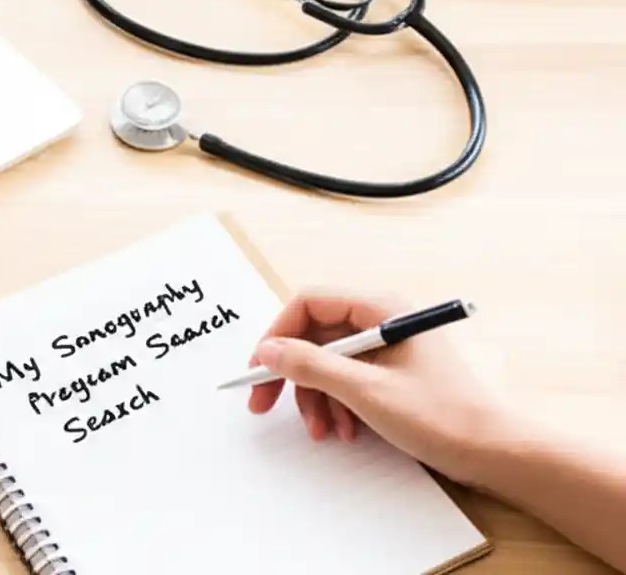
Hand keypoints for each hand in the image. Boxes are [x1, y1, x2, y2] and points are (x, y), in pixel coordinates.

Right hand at [247, 293, 512, 486]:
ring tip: (323, 430)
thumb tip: (269, 350)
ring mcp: (388, 347)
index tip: (259, 368)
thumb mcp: (366, 391)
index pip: (309, 304)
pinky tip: (346, 430)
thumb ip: (312, 366)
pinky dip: (338, 405)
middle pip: (315, 335)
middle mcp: (383, 320)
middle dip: (292, 374)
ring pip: (328, 362)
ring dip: (316, 397)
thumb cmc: (443, 416)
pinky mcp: (392, 373)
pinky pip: (348, 380)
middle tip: (264, 404)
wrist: (495, 452)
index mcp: (381, 309)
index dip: (278, 334)